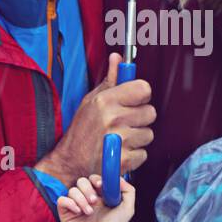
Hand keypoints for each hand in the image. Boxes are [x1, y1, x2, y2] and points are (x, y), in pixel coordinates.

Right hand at [37, 53, 154, 184]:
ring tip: (120, 138)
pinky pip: (144, 153)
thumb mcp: (91, 101)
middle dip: (140, 118)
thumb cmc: (81, 131)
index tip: (134, 100)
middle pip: (150, 112)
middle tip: (124, 122)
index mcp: (106, 101)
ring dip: (138, 137)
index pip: (144, 89)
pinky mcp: (123, 160)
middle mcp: (114, 118)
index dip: (141, 94)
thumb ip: (110, 80)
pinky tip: (120, 152)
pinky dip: (134, 155)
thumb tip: (118, 58)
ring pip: (149, 134)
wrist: (71, 163)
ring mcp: (120, 140)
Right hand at [56, 175, 134, 221]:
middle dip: (87, 189)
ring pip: (72, 190)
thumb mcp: (128, 208)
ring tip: (89, 212)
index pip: (93, 179)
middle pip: (81, 181)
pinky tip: (78, 211)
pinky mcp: (66, 213)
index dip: (95, 179)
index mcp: (99, 194)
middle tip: (94, 201)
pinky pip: (61, 200)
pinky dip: (69, 203)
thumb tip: (119, 178)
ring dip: (81, 199)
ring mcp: (75, 205)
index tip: (100, 185)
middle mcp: (86, 198)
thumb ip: (128, 190)